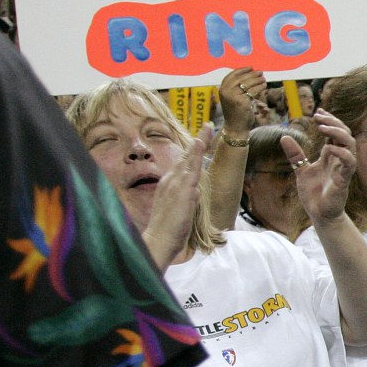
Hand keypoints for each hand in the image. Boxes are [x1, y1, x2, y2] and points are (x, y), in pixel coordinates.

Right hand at [142, 126, 210, 265]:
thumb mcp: (176, 209)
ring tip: (208, 128)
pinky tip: (200, 143)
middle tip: (208, 126)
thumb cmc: (168, 230)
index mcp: (169, 185)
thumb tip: (193, 191)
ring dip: (199, 143)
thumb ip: (184, 198)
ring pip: (189, 159)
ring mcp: (176, 184)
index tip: (199, 139)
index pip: (182, 164)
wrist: (158, 240)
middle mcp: (170, 181)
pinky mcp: (182, 190)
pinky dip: (195, 154)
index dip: (191, 152)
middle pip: (186, 157)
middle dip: (198, 141)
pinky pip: (191, 168)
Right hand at [217, 68, 265, 134]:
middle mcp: (226, 91)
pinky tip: (264, 86)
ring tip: (263, 78)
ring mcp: (233, 96)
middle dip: (252, 74)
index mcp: (222, 89)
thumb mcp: (232, 98)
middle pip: (241, 78)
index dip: (242, 70)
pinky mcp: (242, 102)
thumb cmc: (235, 112)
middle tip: (260, 72)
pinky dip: (260, 87)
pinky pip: (253, 91)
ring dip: (257, 80)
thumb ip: (236, 87)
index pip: (232, 75)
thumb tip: (249, 74)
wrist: (235, 127)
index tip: (251, 67)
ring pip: (248, 84)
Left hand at [283, 110, 355, 223]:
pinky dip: (340, 152)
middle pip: (345, 134)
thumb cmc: (314, 194)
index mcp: (331, 156)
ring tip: (322, 127)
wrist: (319, 214)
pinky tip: (327, 147)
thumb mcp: (301, 169)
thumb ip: (295, 154)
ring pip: (350, 144)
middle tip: (318, 116)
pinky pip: (348, 161)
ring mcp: (343, 168)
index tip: (318, 111)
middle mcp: (339, 159)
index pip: (335, 133)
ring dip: (337, 133)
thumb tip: (284, 136)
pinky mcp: (344, 179)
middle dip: (333, 122)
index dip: (330, 121)